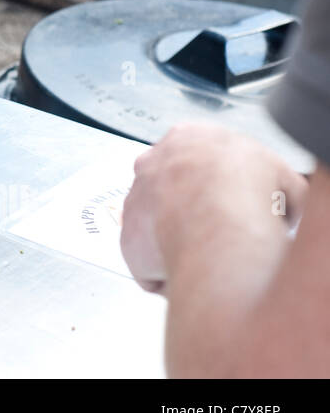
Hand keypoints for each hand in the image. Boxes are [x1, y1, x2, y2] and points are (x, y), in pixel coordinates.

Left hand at [121, 122, 306, 293]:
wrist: (221, 217)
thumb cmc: (248, 192)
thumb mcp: (283, 179)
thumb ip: (277, 188)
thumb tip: (284, 209)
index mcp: (187, 138)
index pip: (194, 160)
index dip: (214, 186)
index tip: (229, 202)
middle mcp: (151, 164)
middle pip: (167, 191)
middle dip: (190, 211)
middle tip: (219, 232)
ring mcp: (135, 200)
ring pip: (155, 228)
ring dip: (178, 243)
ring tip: (209, 255)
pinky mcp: (129, 240)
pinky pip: (150, 265)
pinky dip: (170, 274)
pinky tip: (195, 274)